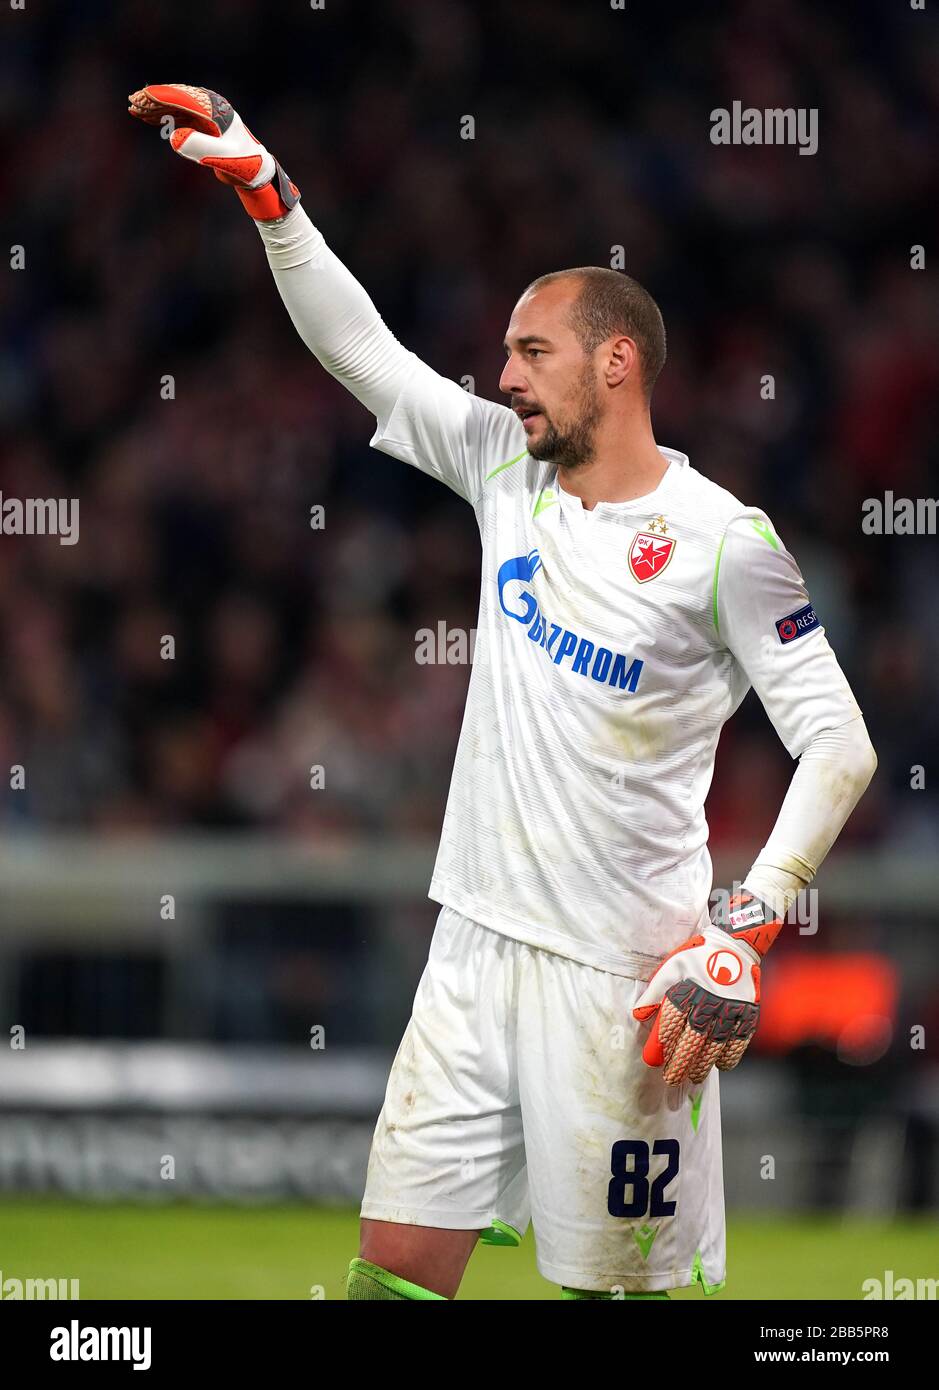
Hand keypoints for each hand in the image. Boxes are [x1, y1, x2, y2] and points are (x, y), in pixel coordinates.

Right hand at [127, 83, 298, 219]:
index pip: (184, 98)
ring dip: (155, 107)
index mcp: (216, 109)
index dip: (162, 97)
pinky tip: (148, 119)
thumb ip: (200, 147)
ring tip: (134, 109)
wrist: (254, 171)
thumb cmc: (242, 164)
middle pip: (177, 97)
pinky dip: (163, 116)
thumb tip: (175, 137)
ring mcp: (205, 113)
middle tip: (132, 103)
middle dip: (154, 99)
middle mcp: (210, 106)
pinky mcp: (201, 122)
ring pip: (175, 105)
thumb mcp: (223, 158)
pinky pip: (178, 115)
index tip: (142, 99)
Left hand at [632, 891, 781, 1084]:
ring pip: (715, 1045)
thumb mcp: (671, 967)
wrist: (734, 945)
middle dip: (680, 1063)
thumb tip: (638, 1015)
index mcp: (687, 989)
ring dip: (703, 1064)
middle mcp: (708, 1002)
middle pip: (692, 1040)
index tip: (652, 1060)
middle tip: (671, 1079)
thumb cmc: (698, 956)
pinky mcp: (747, 1013)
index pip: (671, 1023)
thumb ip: (654, 992)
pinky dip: (730, 1056)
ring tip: (693, 1077)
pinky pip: (739, 1040)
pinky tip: (721, 1065)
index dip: (660, 1044)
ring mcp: (730, 1009)